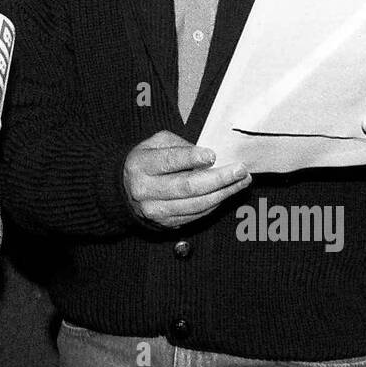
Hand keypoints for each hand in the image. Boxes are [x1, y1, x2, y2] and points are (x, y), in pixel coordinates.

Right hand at [123, 130, 251, 229]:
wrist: (123, 190)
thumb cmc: (145, 161)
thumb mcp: (154, 143)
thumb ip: (178, 145)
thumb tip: (206, 156)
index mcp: (141, 165)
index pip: (168, 162)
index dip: (191, 158)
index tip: (213, 155)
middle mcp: (146, 190)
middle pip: (188, 186)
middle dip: (219, 178)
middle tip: (240, 170)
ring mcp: (156, 210)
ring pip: (196, 204)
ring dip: (224, 193)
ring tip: (242, 181)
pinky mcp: (166, 223)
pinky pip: (196, 215)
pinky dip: (215, 204)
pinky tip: (227, 193)